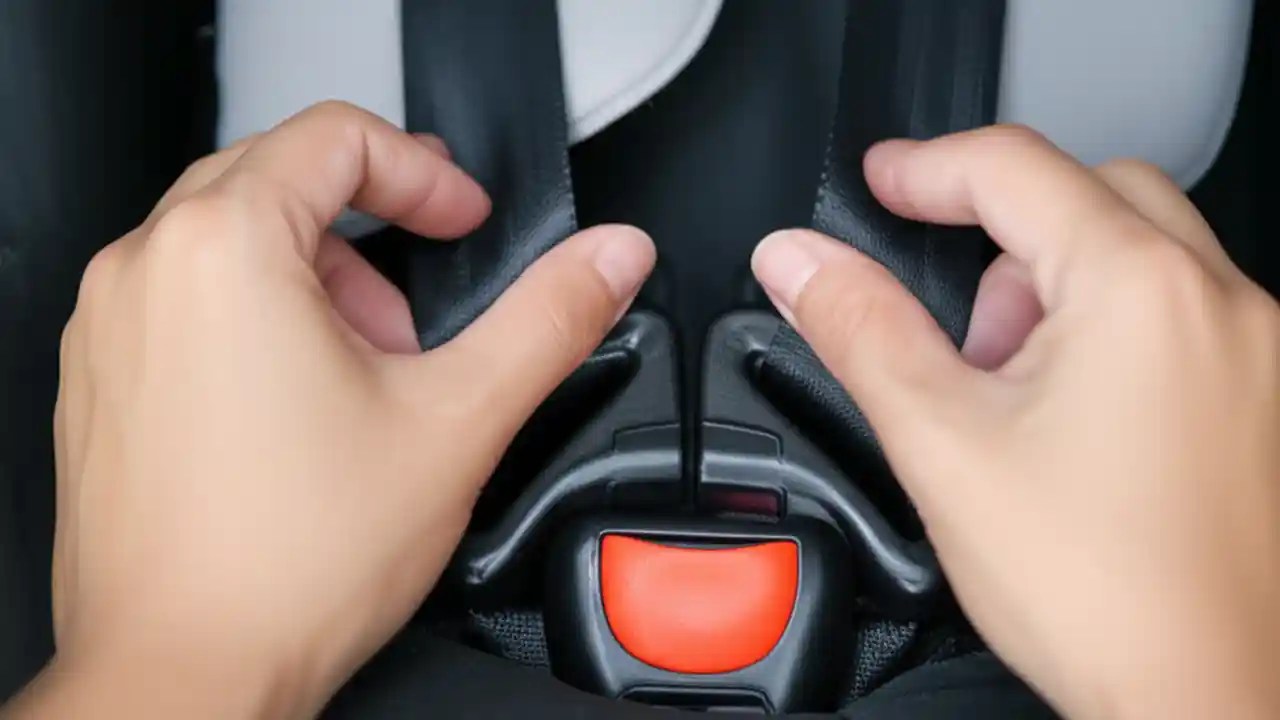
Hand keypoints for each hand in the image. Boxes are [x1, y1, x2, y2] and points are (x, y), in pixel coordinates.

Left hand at [6, 101, 654, 718]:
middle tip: (424, 305)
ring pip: (233, 243)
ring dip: (320, 282)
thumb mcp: (458, 419)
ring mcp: (111, 328)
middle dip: (374, 230)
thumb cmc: (287, 565)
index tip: (464, 224)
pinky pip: (188, 302)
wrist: (183, 679)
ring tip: (369, 375)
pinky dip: (259, 322)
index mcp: (226, 250)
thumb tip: (611, 259)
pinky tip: (304, 411)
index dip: (426, 173)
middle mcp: (147, 272)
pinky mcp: (103, 381)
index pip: (337, 137)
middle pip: (281, 179)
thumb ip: (549, 319)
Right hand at [752, 126, 1279, 718]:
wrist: (1206, 700)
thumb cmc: (1103, 592)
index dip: (924, 167)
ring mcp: (1258, 349)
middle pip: (1086, 196)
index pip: (1013, 169)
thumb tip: (799, 261)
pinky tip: (1070, 425)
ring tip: (1011, 398)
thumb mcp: (942, 442)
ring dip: (1056, 292)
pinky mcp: (1263, 395)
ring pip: (1136, 256)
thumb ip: (860, 330)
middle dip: (1001, 238)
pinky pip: (1176, 313)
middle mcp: (1219, 302)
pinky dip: (1108, 333)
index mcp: (1139, 290)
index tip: (880, 184)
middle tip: (951, 321)